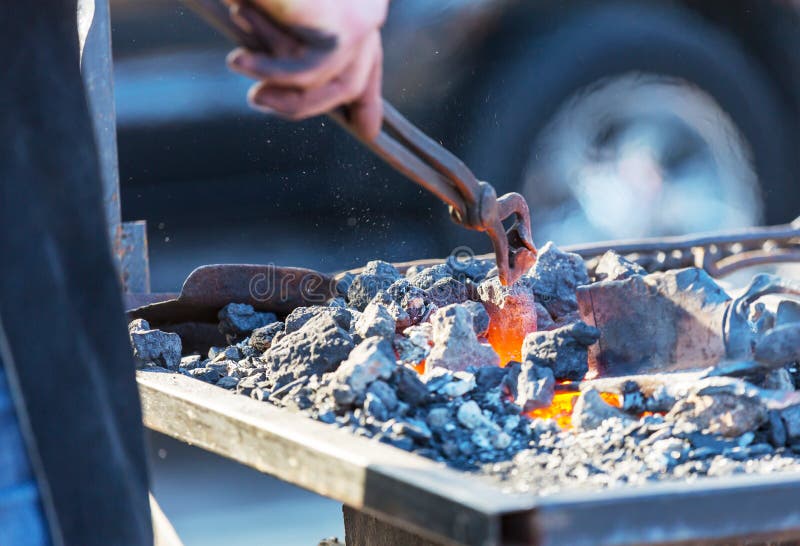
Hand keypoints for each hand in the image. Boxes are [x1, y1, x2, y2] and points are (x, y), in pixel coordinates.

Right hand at [226, 0, 387, 139]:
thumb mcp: (281, 12)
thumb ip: (293, 43)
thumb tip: (277, 91)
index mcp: (359, 5)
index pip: (368, 62)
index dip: (368, 100)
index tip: (368, 131)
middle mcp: (369, 10)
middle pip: (353, 81)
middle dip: (311, 105)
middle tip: (259, 102)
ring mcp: (362, 18)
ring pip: (333, 83)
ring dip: (284, 90)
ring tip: (242, 76)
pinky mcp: (347, 25)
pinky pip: (311, 70)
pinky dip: (274, 71)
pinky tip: (241, 61)